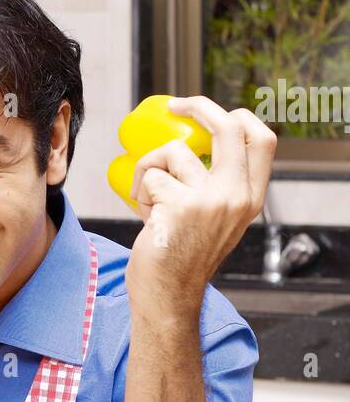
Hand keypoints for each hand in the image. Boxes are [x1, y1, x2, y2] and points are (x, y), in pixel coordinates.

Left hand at [125, 96, 276, 315]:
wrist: (168, 295)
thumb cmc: (183, 256)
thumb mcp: (217, 219)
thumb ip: (220, 187)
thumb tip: (197, 145)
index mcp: (251, 198)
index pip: (262, 139)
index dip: (239, 115)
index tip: (212, 112)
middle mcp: (238, 196)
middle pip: (228, 126)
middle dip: (198, 106)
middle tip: (173, 106)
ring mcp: (212, 200)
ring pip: (173, 152)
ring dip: (150, 168)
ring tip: (149, 199)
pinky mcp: (181, 205)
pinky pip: (150, 175)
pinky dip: (139, 190)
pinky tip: (145, 216)